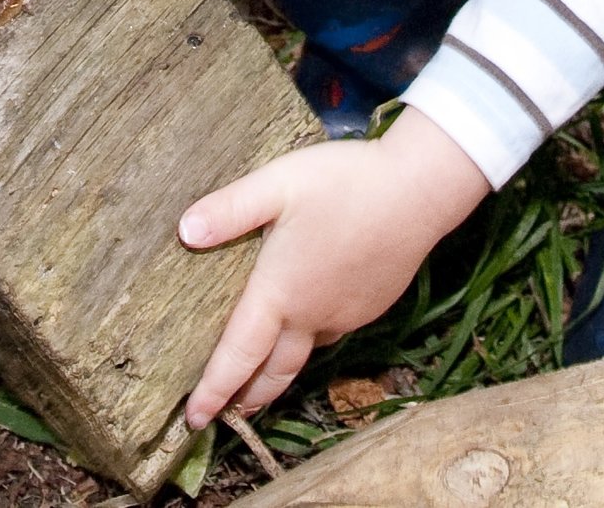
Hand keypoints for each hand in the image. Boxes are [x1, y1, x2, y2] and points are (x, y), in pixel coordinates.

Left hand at [178, 110, 490, 424]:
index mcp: (281, 293)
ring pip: (304, 355)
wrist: (419, 191)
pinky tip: (304, 328)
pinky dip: (308, 344)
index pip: (239, 355)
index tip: (195, 419)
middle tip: (223, 416)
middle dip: (246, 397)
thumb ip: (229, 209)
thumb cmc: (344, 184)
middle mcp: (313, 315)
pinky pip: (331, 334)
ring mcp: (346, 315)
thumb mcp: (276, 184)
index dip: (214, 390)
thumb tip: (184, 231)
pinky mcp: (370, 306)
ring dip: (277, 374)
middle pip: (274, 372)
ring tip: (256, 379)